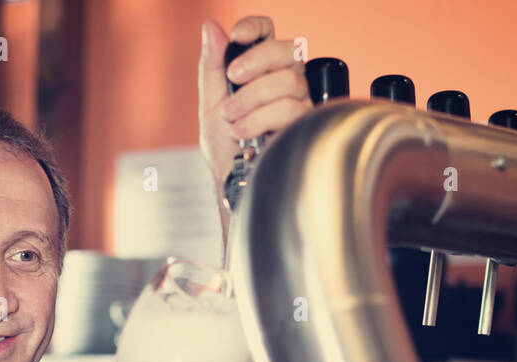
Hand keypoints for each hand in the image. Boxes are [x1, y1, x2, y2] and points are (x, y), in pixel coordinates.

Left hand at [198, 16, 312, 199]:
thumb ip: (212, 64)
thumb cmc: (224, 146)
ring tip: (232, 119)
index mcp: (262, 69)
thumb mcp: (210, 102)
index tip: (238, 37)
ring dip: (252, 99)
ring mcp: (299, 102)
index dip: (257, 27)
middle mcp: (286, 80)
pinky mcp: (305, 125)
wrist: (234, 180)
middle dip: (257, 60)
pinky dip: (260, 119)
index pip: (269, 33)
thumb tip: (211, 26)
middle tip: (233, 79)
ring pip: (290, 81)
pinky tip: (244, 133)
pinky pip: (291, 109)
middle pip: (289, 49)